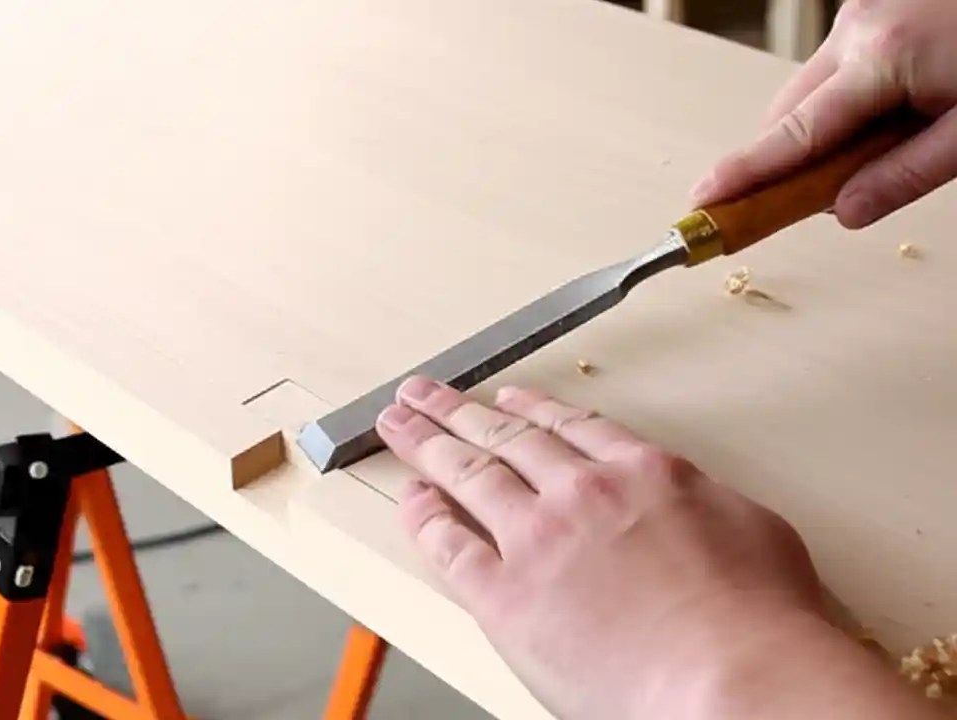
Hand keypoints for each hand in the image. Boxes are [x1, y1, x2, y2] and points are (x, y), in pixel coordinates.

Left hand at [378, 376, 943, 719]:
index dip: (531, 410)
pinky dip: (424, 517)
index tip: (506, 398)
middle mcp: (582, 493)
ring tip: (397, 421)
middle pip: (507, 438)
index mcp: (643, 474)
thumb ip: (703, 503)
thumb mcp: (754, 530)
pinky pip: (449, 544)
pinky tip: (411, 497)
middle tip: (423, 390)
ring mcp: (538, 540)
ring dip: (426, 441)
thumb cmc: (760, 623)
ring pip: (469, 473)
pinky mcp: (505, 595)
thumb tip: (686, 500)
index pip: (572, 428)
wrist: (734, 678)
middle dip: (458, 410)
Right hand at [690, 0, 956, 228]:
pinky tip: (907, 100)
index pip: (796, 135)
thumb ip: (908, 174)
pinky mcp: (876, 1)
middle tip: (832, 194)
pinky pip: (842, 61)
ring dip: (832, 123)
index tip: (704, 203)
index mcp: (884, 57)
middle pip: (791, 110)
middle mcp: (859, 24)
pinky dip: (856, 93)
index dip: (746, 174)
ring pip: (816, 86)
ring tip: (903, 134)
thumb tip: (846, 212)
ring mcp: (863, 6)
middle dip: (797, 156)